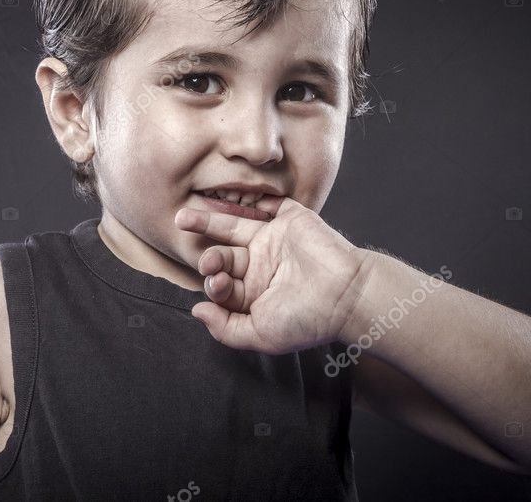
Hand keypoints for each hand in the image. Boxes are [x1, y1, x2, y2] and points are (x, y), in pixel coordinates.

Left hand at [174, 197, 369, 353]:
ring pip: (232, 226)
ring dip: (207, 221)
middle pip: (222, 255)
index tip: (218, 285)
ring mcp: (273, 240)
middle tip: (210, 261)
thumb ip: (225, 328)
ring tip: (182, 218)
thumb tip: (196, 311)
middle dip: (210, 258)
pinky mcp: (289, 219)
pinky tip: (230, 195)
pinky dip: (253, 198)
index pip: (222, 284)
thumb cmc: (307, 320)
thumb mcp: (261, 335)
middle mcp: (259, 265)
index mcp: (253, 292)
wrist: (347, 295)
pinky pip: (267, 204)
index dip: (214, 284)